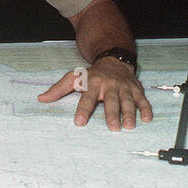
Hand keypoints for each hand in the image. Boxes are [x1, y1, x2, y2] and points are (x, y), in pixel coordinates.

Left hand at [38, 57, 152, 130]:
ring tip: (129, 126)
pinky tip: (146, 119)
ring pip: (128, 101)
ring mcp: (124, 88)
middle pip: (111, 101)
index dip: (83, 110)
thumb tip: (41, 99)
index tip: (79, 122)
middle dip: (112, 114)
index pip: (87, 98)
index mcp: (93, 83)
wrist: (114, 60)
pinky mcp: (136, 90)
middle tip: (113, 128)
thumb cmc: (92, 74)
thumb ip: (58, 89)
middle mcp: (109, 85)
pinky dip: (146, 109)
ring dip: (129, 113)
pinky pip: (142, 100)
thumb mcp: (74, 78)